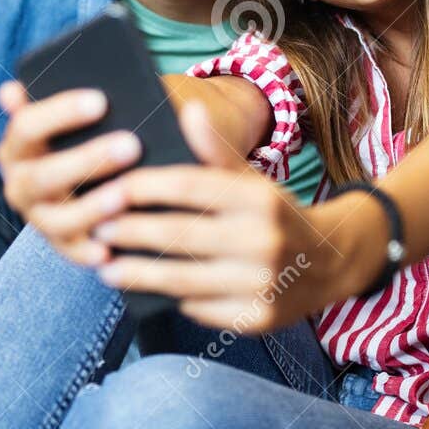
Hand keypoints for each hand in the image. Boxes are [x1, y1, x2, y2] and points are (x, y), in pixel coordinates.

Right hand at [0, 80, 141, 264]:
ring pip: (57, 219)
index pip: (27, 126)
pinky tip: (111, 251)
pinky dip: (88, 254)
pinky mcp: (60, 245)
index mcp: (18, 147)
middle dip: (86, 160)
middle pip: (43, 175)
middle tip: (131, 145)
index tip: (101, 100)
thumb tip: (10, 91)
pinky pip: (71, 253)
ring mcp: (39, 218)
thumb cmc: (82, 138)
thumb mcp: (68, 118)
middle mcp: (20, 184)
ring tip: (125, 195)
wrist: (85, 181)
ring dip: (91, 208)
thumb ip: (52, 103)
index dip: (61, 113)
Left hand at [90, 104, 382, 330]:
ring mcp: (262, 283)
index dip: (146, 186)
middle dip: (132, 231)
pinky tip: (144, 291)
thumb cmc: (274, 216)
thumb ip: (215, 151)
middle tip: (98, 227)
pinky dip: (170, 299)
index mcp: (260, 199)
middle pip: (180, 235)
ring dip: (138, 273)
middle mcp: (264, 240)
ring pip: (183, 279)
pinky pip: (200, 309)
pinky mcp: (257, 318)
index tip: (112, 186)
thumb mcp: (252, 180)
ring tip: (105, 267)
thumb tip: (187, 110)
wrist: (331, 264)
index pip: (191, 186)